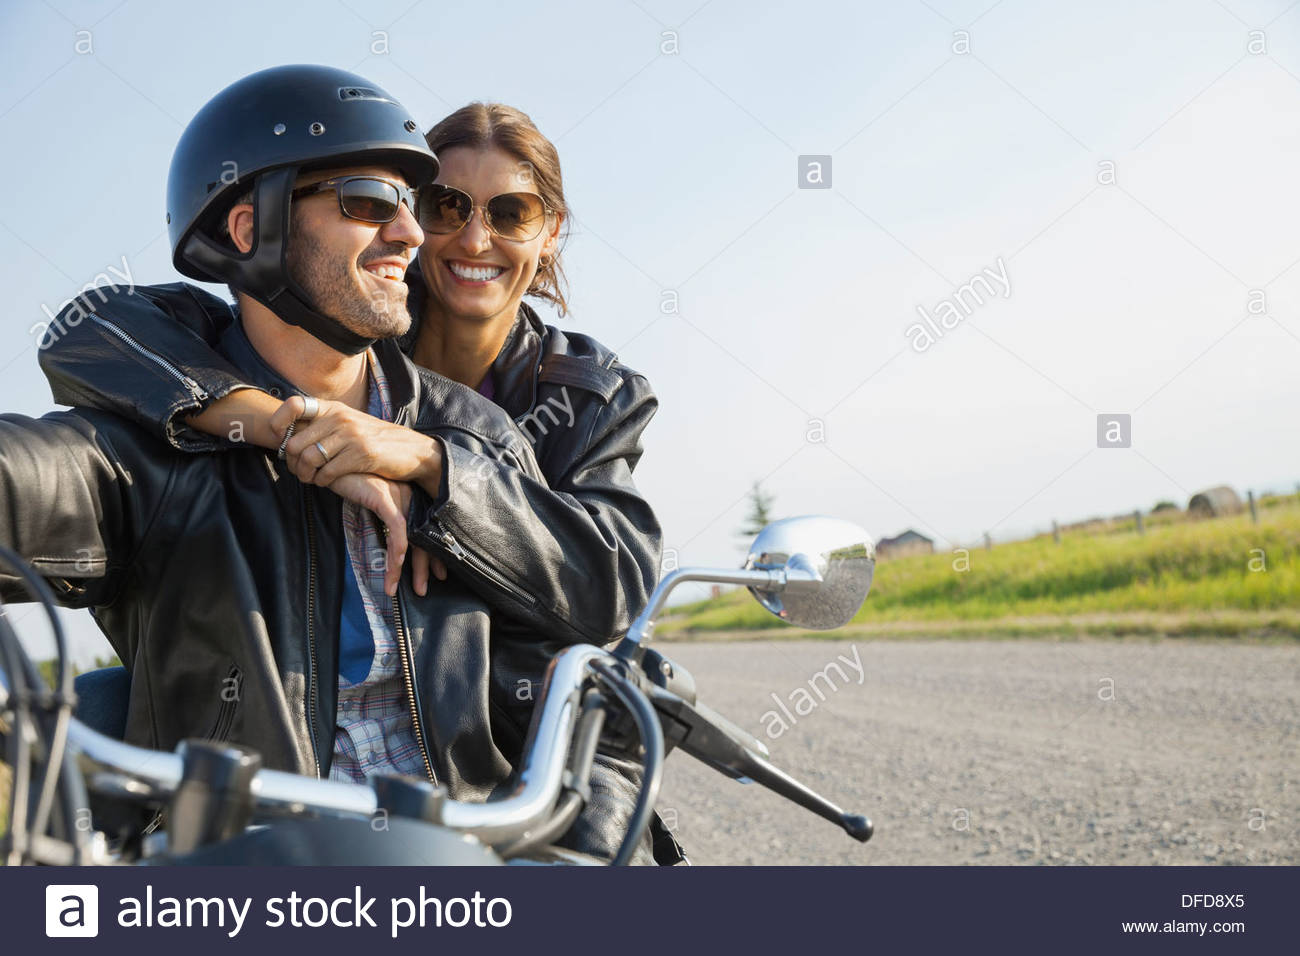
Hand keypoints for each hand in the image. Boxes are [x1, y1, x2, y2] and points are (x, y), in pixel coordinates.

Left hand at [272, 396, 443, 494]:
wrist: (413, 450)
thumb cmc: (376, 440)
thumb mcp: (350, 423)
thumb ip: (324, 425)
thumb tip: (290, 437)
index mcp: (334, 408)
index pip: (294, 405)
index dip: (279, 421)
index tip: (279, 438)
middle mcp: (340, 418)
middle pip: (296, 442)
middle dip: (293, 462)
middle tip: (299, 471)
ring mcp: (351, 436)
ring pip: (309, 459)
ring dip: (305, 475)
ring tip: (311, 478)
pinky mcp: (361, 455)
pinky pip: (327, 472)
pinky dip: (322, 481)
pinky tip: (327, 481)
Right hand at [324, 473, 443, 595]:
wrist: (331, 458)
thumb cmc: (347, 479)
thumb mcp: (368, 501)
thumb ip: (381, 518)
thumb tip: (385, 543)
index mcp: (407, 499)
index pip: (424, 532)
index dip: (430, 555)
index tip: (435, 575)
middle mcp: (407, 497)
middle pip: (422, 537)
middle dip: (423, 567)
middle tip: (421, 589)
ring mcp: (398, 496)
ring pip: (410, 537)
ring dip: (402, 567)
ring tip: (393, 588)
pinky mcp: (384, 497)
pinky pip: (397, 528)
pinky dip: (397, 548)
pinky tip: (395, 565)